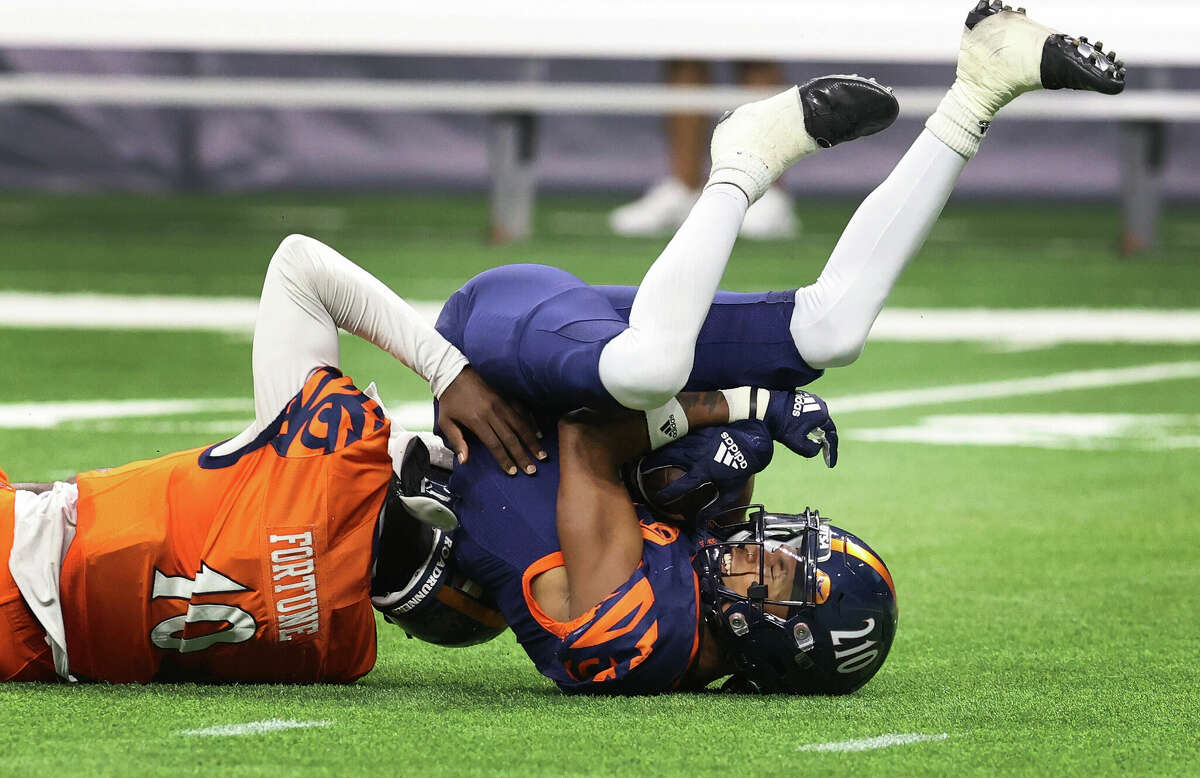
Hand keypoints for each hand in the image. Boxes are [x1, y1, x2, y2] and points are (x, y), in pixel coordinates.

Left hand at [437, 367, 545, 475]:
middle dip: (522, 455)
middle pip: (511, 437)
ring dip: (531, 441)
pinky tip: (538, 433)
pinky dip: (531, 422)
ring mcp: (501, 403)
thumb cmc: (449, 399)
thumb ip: (456, 441)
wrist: (453, 372)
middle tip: (532, 469)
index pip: (494, 444)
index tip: (514, 472)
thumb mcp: (446, 421)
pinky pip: (522, 410)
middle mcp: (492, 412)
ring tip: (541, 454)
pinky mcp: (506, 396)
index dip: (505, 459)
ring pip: (520, 425)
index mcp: (477, 420)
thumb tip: (464, 461)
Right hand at [631, 421, 773, 523]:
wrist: (753, 439)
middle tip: (641, 470)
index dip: (666, 494)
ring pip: (670, 445)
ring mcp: (695, 440)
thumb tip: (701, 521)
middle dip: (651, 465)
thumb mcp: (732, 491)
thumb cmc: (742, 467)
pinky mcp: (698, 430)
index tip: (658, 498)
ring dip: (658, 451)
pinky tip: (664, 442)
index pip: (678, 486)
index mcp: (702, 472)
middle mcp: (695, 456)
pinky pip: (679, 435)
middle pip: (666, 460)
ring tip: (648, 456)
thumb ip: (715, 506)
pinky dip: (669, 439)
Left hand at [762, 389, 838, 466]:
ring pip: (818, 421)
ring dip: (818, 433)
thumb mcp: (797, 443)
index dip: (832, 452)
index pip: (832, 436)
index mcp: (822, 415)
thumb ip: (811, 450)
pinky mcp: (803, 399)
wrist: (765, 408)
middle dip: (826, 442)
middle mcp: (820, 405)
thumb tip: (819, 447)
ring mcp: (811, 400)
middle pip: (827, 428)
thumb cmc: (780, 425)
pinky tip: (807, 433)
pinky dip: (810, 426)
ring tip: (818, 446)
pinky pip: (811, 415)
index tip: (830, 464)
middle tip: (825, 456)